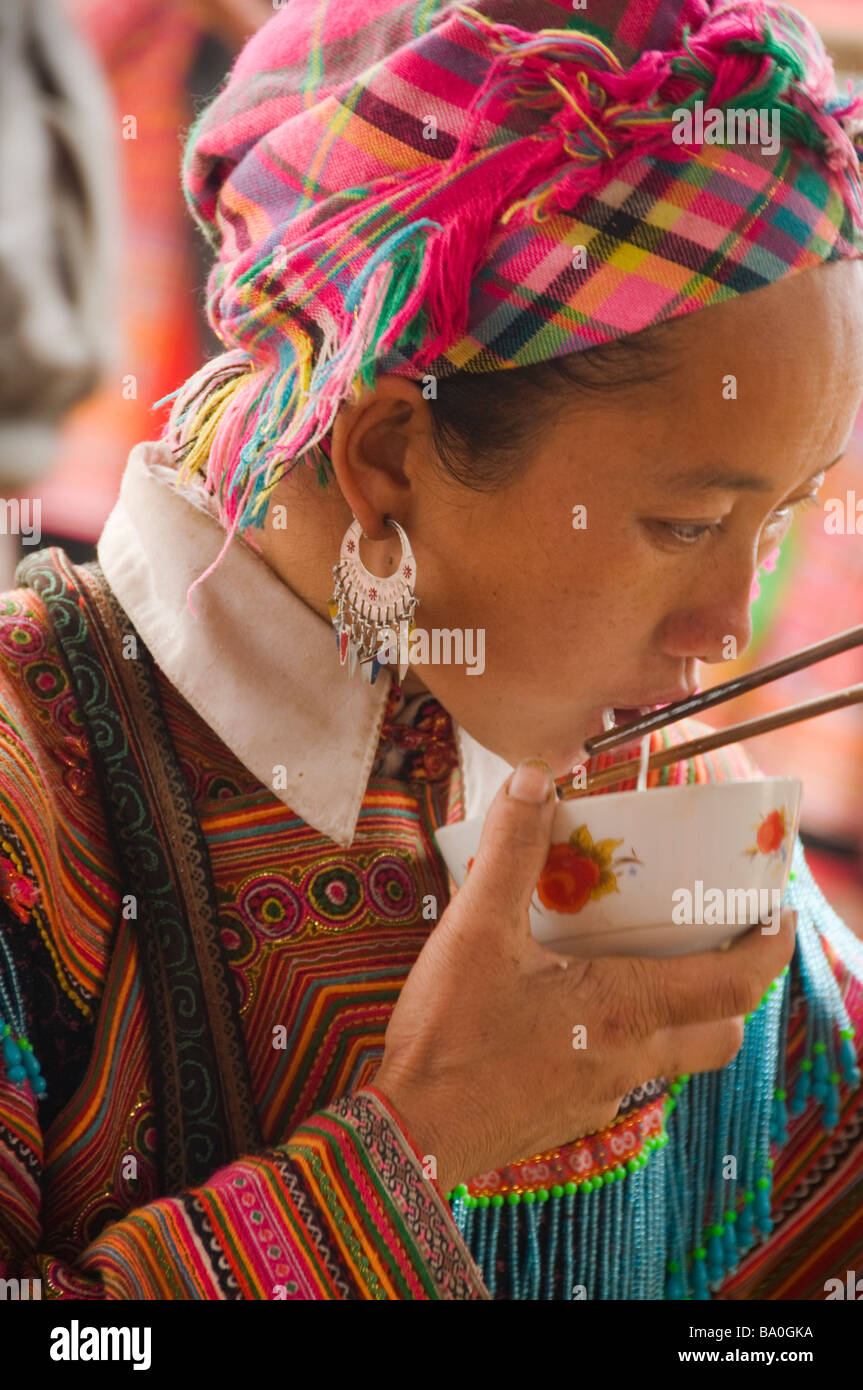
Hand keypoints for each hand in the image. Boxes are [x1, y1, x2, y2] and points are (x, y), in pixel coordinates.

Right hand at [374, 758, 796, 1194]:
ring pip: (672, 1053)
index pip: (735, 983)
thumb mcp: (476, 928)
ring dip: (676, 1013)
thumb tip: (535, 780)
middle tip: (712, 942)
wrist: (412, 1130)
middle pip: (720, 1029)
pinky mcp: (570, 1114)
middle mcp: (631, 1056)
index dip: (769, 947)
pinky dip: (625, 1037)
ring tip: (637, 965)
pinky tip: (573, 1011)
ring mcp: (602, 1093)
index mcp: (626, 1007)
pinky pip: (623, 1072)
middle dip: (731, 987)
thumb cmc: (452, 1032)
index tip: (777, 913)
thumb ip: (510, 850)